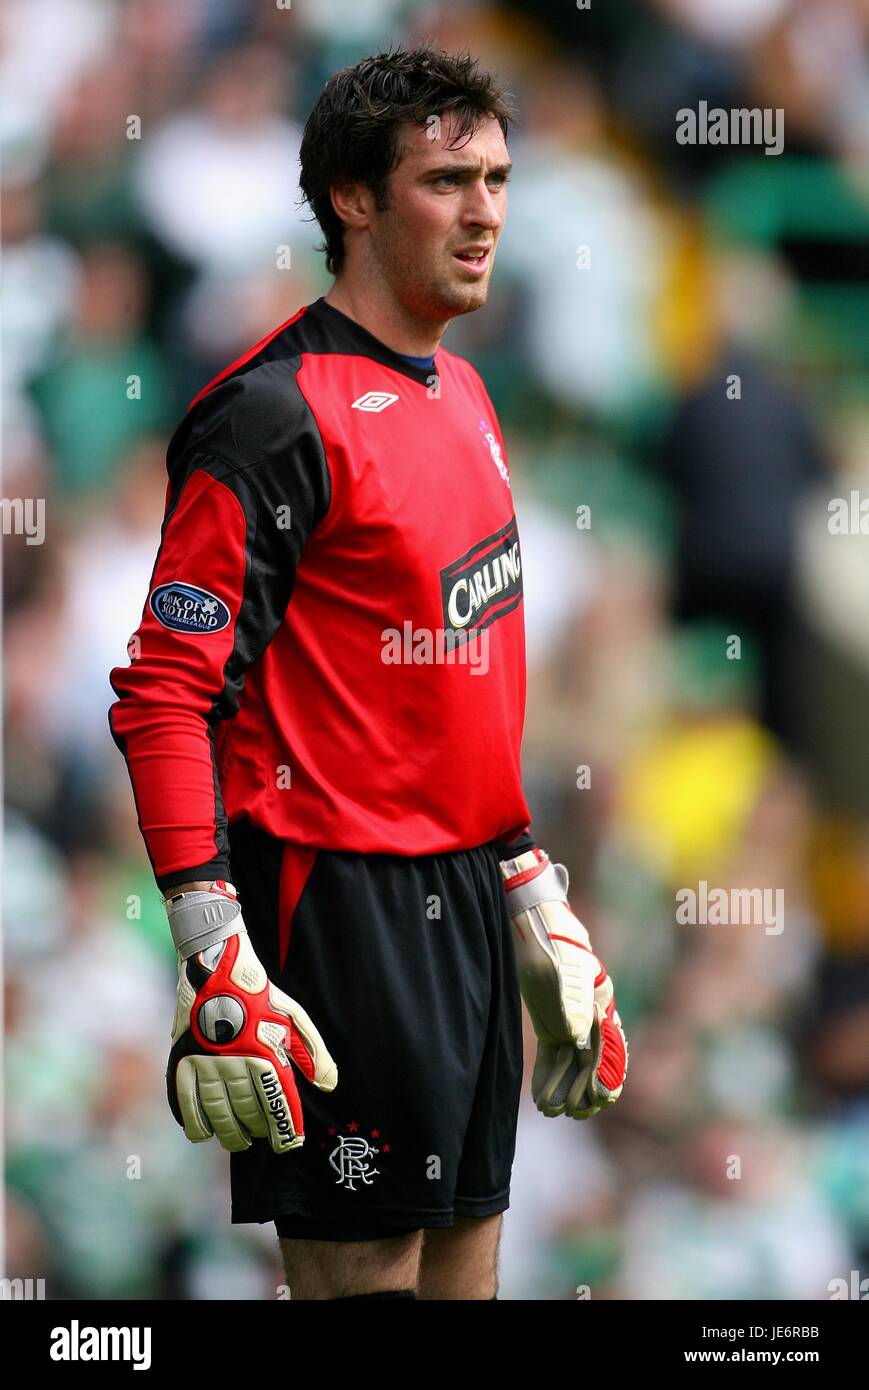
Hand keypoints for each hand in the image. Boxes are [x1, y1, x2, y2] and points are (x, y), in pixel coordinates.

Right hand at [165, 882, 336, 1152]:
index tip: (291, 1143)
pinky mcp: (183, 1060)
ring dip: (230, 1134)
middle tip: (262, 1137)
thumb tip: (328, 1085)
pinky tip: (204, 1133)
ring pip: (219, 1114)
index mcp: (265, 1053)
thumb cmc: (259, 994)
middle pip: (249, 1113)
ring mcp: (206, 1064)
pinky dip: (194, 1124)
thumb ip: (313, 1052)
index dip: (287, 1129)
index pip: (279, 1104)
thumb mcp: (293, 1017)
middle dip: (259, 1131)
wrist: (216, 966)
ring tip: (239, 1141)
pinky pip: (186, 1103)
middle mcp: (235, 1064)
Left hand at [500, 849, 627, 1118]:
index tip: (599, 1099)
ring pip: (572, 1062)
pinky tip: (541, 1098)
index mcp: (600, 1002)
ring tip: (552, 1112)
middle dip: (584, 1089)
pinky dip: (549, 1076)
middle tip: (573, 1113)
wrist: (529, 924)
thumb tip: (576, 1037)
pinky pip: (554, 1055)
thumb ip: (570, 1003)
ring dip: (564, 1088)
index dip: (608, 1075)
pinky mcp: (550, 1022)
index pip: (611, 1048)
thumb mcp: (560, 972)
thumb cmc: (548, 944)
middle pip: (593, 1060)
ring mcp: (570, 1019)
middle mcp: (590, 1014)